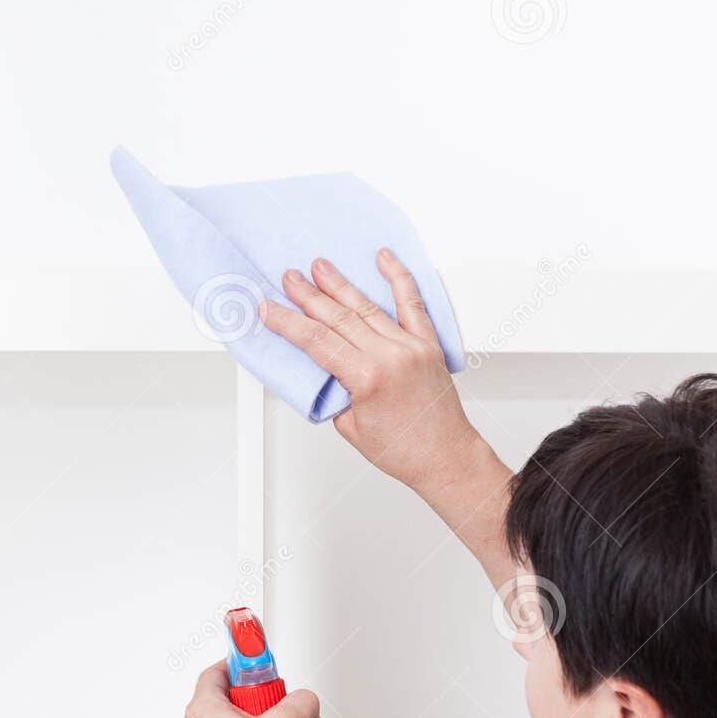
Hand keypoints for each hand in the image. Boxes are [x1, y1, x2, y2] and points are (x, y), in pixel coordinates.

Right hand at [259, 251, 485, 499]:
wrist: (446, 459)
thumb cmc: (404, 451)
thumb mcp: (352, 428)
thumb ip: (335, 393)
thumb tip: (323, 368)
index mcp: (368, 378)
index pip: (318, 341)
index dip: (289, 323)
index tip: (270, 309)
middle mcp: (391, 356)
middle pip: (339, 317)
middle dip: (309, 296)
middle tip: (289, 278)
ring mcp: (411, 347)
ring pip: (368, 307)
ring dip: (340, 285)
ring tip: (319, 267)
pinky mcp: (428, 344)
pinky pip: (412, 304)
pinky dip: (398, 278)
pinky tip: (384, 258)